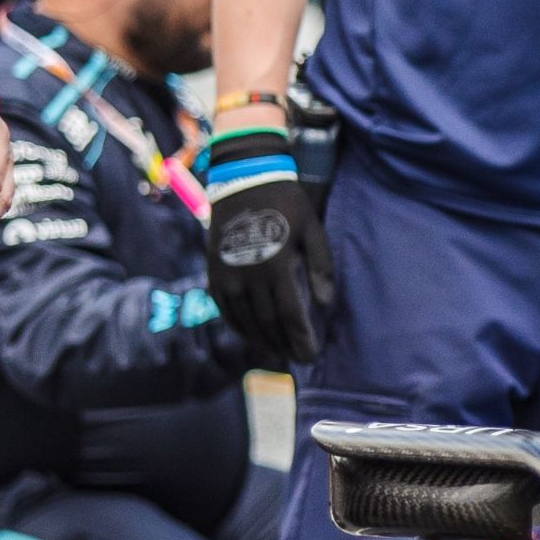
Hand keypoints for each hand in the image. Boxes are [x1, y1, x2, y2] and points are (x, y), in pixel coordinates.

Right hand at [199, 120, 334, 365]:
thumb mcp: (313, 230)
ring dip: (261, 340)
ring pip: (244, 319)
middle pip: (266, 323)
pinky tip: (251, 336)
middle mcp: (248, 274)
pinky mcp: (213, 271)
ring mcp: (227, 274)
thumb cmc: (287, 204)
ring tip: (277, 354)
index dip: (300, 340)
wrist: (243, 179)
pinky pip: (224, 308)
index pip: (290, 315)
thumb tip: (326, 304)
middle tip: (297, 360)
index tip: (310, 356)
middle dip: (283, 345)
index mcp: (276, 264)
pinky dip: (238, 326)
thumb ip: (321, 268)